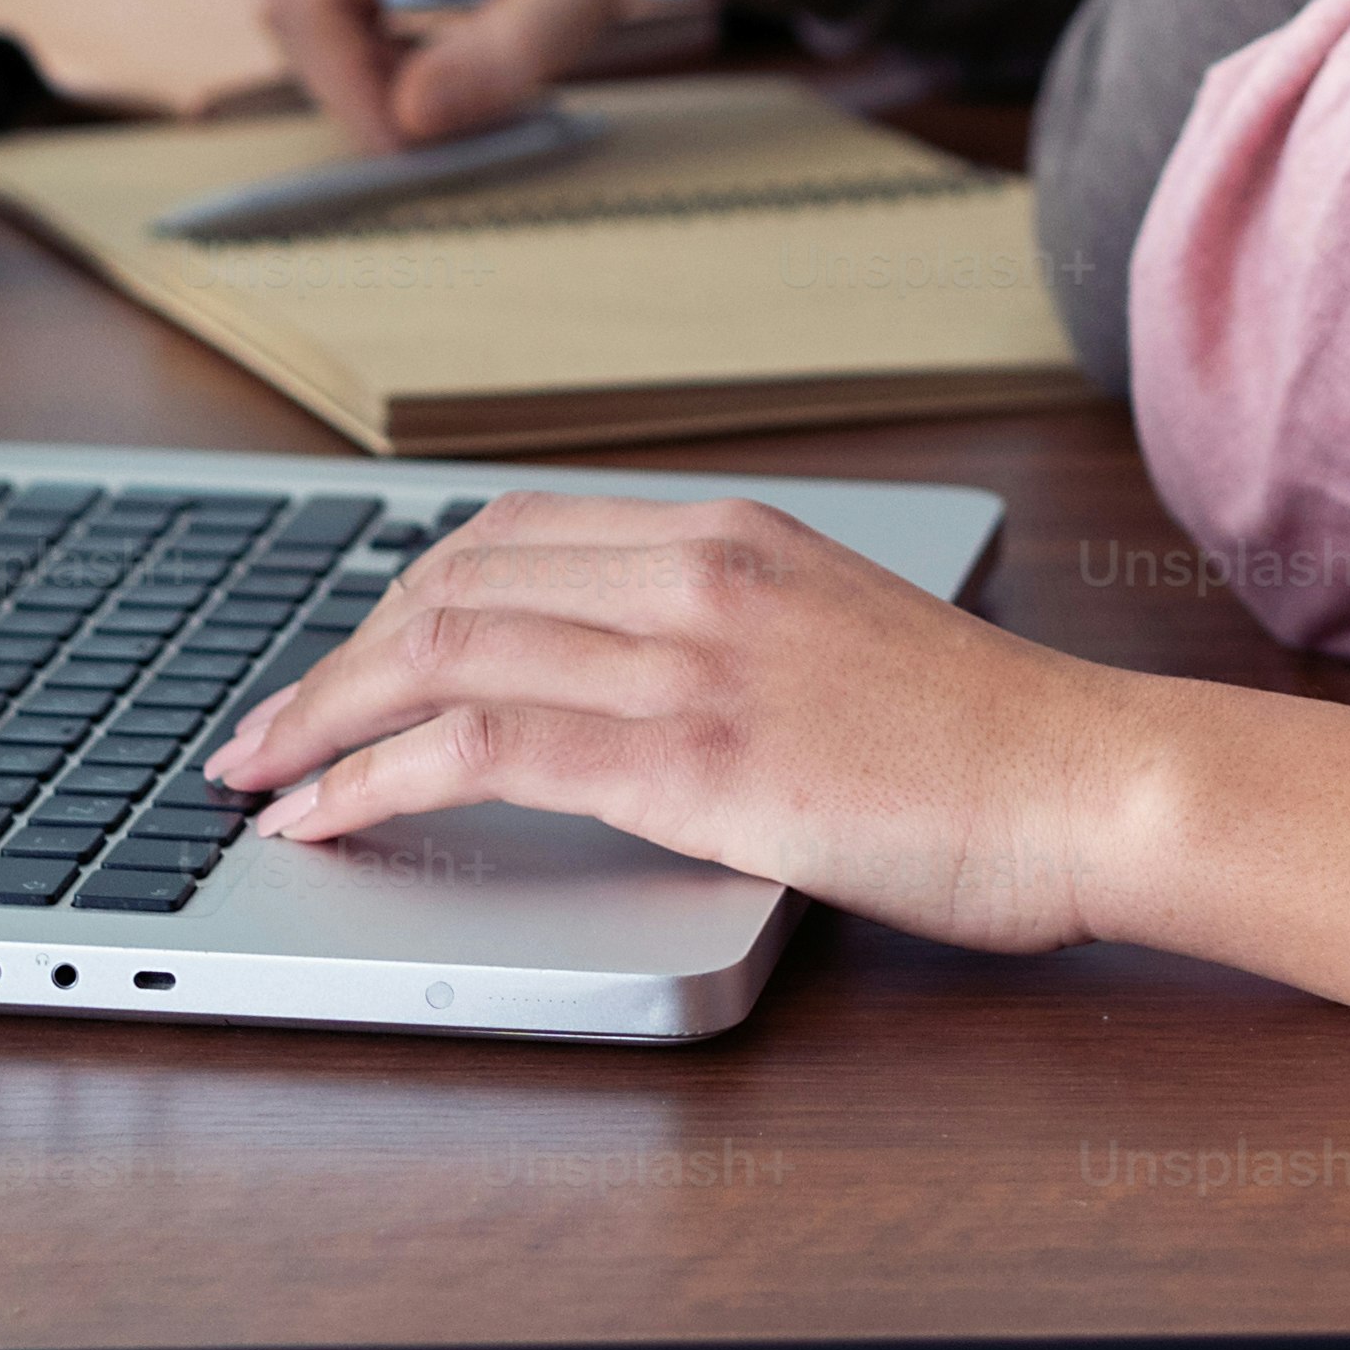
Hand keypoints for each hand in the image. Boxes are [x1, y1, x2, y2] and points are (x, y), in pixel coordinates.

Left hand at [210, 487, 1135, 952]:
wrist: (1088, 781)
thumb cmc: (985, 740)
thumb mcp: (839, 637)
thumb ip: (725, 635)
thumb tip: (613, 682)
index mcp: (732, 533)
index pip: (510, 533)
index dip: (394, 597)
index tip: (338, 661)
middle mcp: (699, 571)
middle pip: (452, 581)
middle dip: (332, 658)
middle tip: (263, 730)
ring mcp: (693, 658)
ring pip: (445, 650)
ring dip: (322, 718)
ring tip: (261, 776)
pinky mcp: (692, 759)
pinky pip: (485, 746)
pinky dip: (378, 777)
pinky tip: (331, 817)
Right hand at [260, 0, 719, 144]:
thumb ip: (506, 56)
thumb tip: (408, 122)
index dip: (347, 89)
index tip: (418, 149)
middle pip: (294, 1)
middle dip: (364, 80)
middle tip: (457, 125)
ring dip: (364, 59)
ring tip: (463, 71)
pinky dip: (365, 30)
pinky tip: (431, 44)